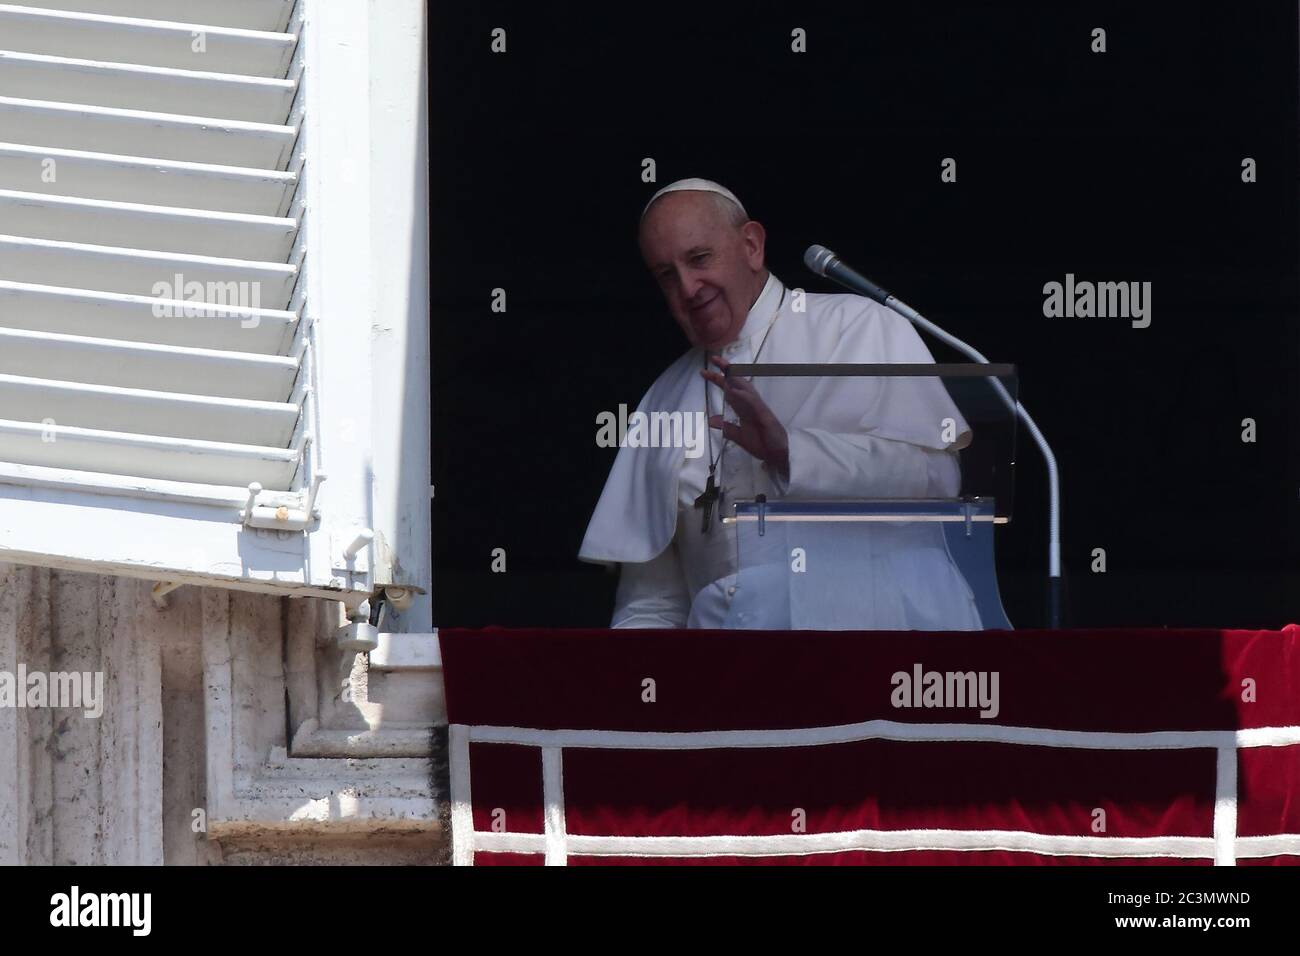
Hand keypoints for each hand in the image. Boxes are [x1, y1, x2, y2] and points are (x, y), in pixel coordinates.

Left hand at [701, 355, 789, 479]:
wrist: (777, 455)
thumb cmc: (762, 443)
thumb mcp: (738, 436)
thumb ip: (726, 427)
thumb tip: (711, 419)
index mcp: (744, 408)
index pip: (729, 390)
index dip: (718, 380)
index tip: (704, 372)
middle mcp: (750, 404)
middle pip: (738, 383)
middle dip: (726, 371)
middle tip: (714, 359)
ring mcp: (758, 408)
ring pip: (746, 388)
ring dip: (735, 377)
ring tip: (725, 366)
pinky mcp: (764, 415)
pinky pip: (753, 402)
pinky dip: (743, 395)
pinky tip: (734, 390)